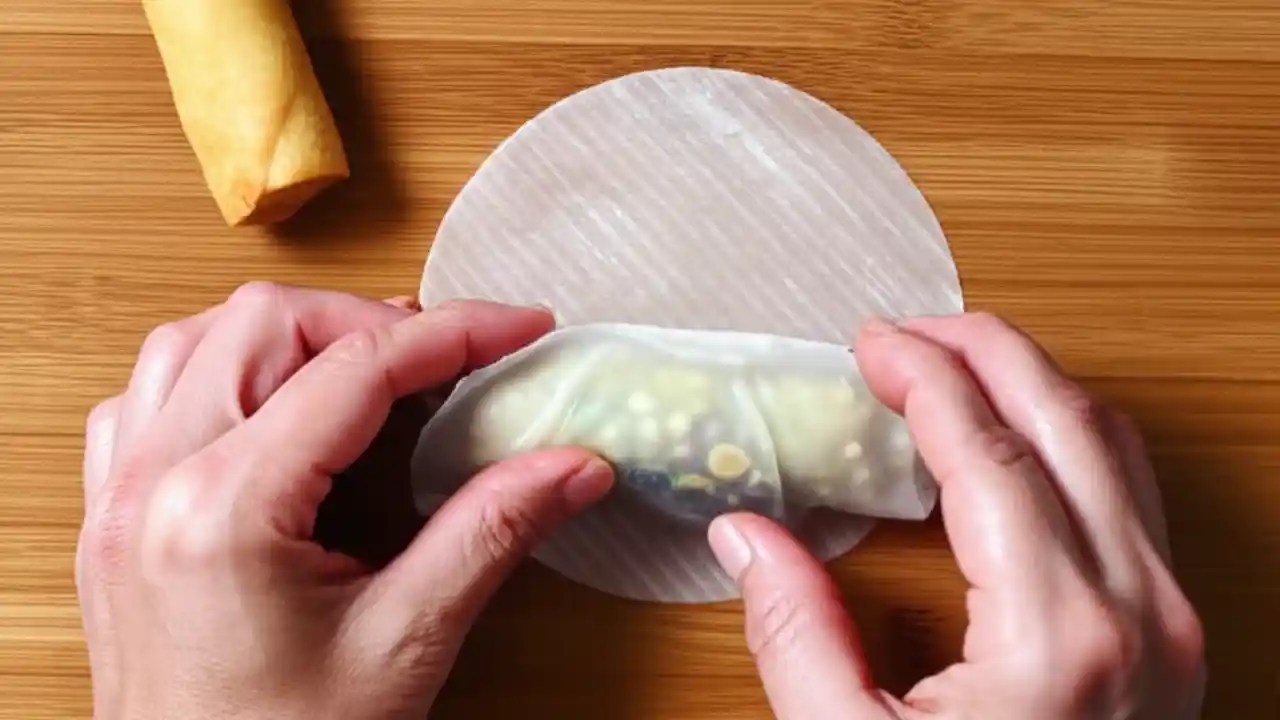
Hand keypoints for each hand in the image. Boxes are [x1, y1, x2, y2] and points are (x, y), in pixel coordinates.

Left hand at [77, 284, 612, 718]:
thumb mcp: (406, 643)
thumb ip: (491, 533)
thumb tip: (571, 465)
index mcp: (225, 511)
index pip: (355, 367)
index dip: (454, 334)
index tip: (518, 329)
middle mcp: (154, 485)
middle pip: (266, 324)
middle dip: (370, 321)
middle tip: (446, 361)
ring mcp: (120, 497)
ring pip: (195, 340)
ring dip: (291, 335)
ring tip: (365, 368)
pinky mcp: (112, 517)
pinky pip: (147, 395)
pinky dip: (217, 370)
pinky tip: (269, 406)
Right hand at [708, 314, 1205, 718]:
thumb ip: (794, 634)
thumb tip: (745, 536)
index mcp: (1054, 634)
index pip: (987, 452)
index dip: (923, 379)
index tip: (871, 345)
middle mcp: (1134, 609)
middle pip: (1065, 419)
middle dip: (985, 349)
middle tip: (909, 331)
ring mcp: (1167, 618)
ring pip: (1109, 445)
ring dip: (1030, 386)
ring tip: (952, 367)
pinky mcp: (1170, 632)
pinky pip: (1126, 491)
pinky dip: (1065, 438)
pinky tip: (1010, 441)